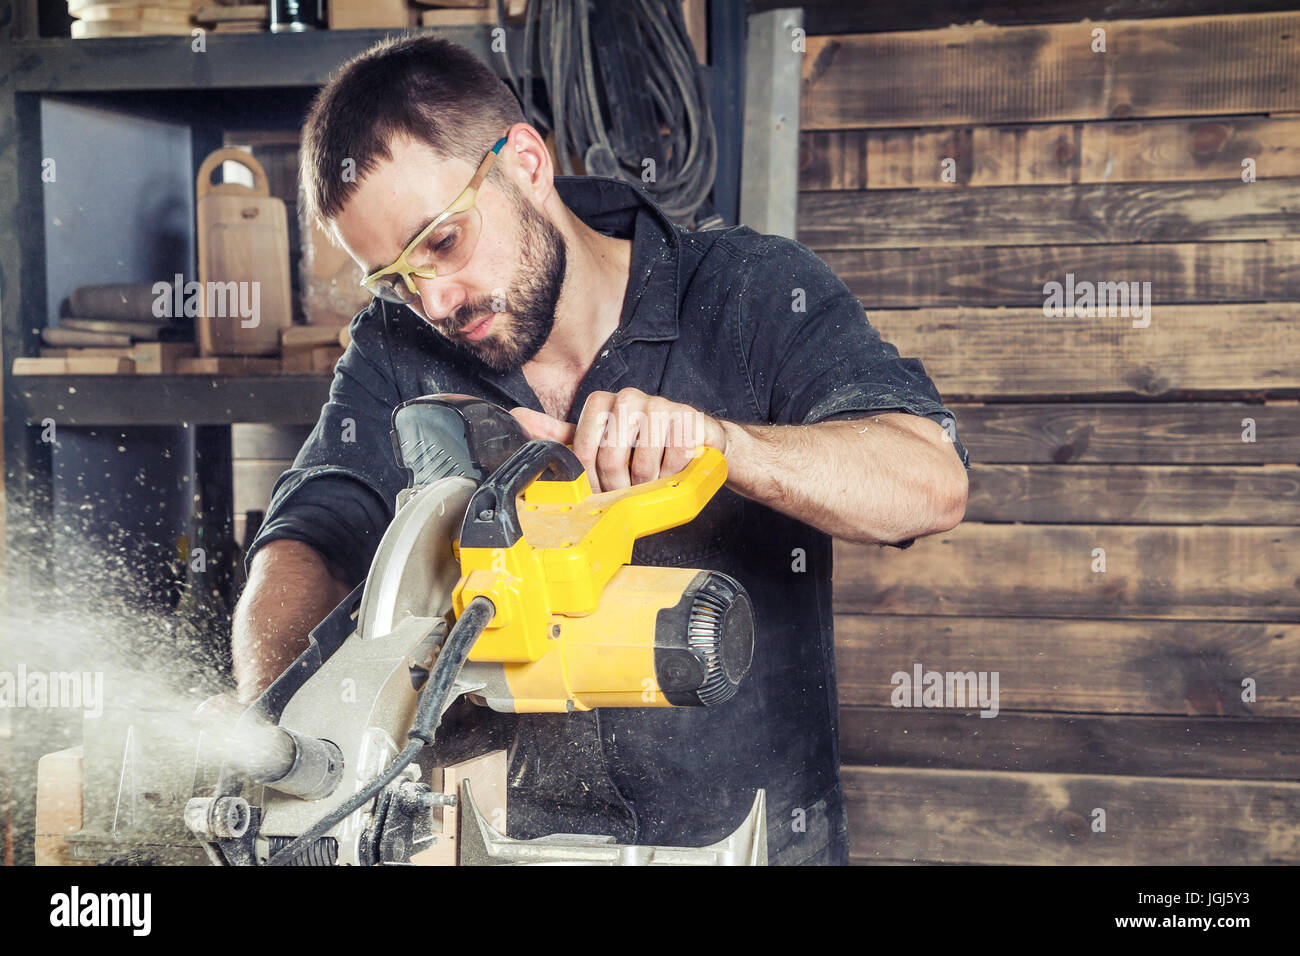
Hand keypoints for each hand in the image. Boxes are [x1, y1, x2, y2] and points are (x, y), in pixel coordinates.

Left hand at [511, 388, 726, 492]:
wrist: (692, 441)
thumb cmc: (639, 444)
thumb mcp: (596, 440)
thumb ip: (557, 433)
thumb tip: (515, 417)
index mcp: (600, 402)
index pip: (583, 451)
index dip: (592, 479)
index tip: (601, 489)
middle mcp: (628, 397)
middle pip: (611, 459)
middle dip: (620, 485)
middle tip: (629, 489)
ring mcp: (659, 404)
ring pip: (642, 464)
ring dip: (648, 482)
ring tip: (652, 478)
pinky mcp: (687, 416)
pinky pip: (672, 458)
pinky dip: (673, 473)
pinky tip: (673, 467)